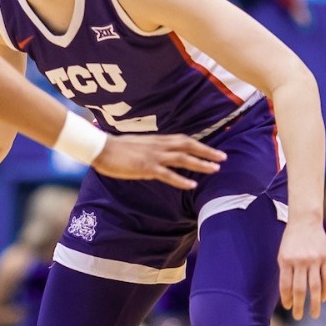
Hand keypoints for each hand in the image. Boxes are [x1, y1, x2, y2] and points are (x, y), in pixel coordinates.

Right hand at [91, 134, 225, 189]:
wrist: (102, 148)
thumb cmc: (118, 148)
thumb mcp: (140, 145)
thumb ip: (154, 149)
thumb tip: (163, 155)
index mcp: (158, 140)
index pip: (184, 140)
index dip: (201, 145)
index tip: (214, 151)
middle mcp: (159, 146)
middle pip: (189, 146)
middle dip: (207, 152)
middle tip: (223, 158)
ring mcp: (154, 156)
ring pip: (183, 158)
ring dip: (200, 164)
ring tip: (214, 169)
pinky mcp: (146, 168)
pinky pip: (167, 174)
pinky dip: (181, 179)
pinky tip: (192, 185)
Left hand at [278, 215, 325, 320]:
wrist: (305, 221)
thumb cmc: (291, 240)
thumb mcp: (282, 254)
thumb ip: (285, 271)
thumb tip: (288, 294)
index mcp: (286, 261)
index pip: (285, 285)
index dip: (287, 298)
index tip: (288, 307)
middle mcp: (300, 262)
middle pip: (300, 289)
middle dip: (299, 305)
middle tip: (299, 316)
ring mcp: (314, 260)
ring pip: (315, 287)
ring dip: (315, 303)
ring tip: (315, 314)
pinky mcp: (325, 258)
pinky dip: (325, 290)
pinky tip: (323, 298)